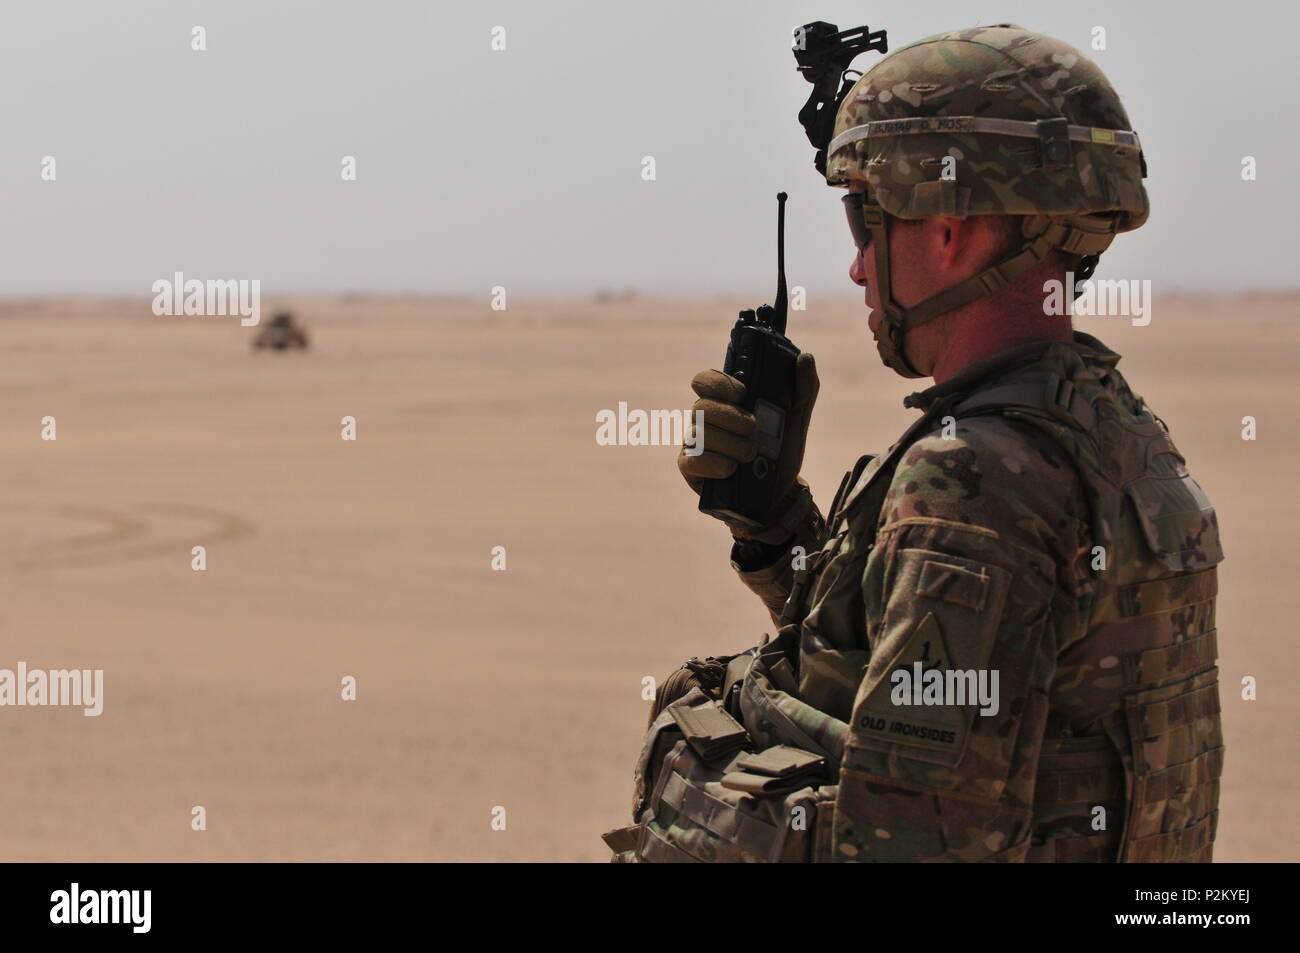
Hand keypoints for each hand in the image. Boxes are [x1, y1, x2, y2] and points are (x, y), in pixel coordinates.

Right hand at [678, 351, 819, 540]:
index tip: (742, 392)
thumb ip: (803, 389)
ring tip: (751, 454)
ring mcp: (695, 445)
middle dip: (730, 417)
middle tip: (754, 428)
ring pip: (698, 434)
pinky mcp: (691, 470)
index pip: (705, 380)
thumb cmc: (780, 452)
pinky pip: (691, 461)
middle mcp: (705, 420)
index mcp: (724, 402)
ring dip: (729, 443)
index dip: (718, 383)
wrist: (779, 495)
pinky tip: (731, 469)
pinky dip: (713, 463)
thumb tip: (805, 358)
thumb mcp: (797, 420)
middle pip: (700, 407)